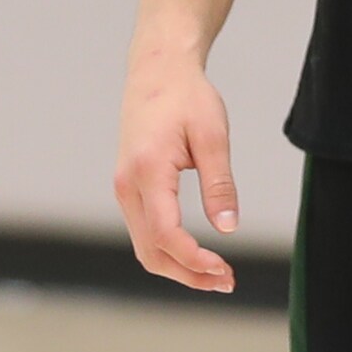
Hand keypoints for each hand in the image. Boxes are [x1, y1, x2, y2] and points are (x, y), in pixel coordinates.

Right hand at [111, 42, 239, 292]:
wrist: (157, 70)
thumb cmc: (187, 97)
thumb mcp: (212, 135)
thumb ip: (219, 183)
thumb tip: (228, 228)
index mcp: (147, 171)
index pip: (166, 233)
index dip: (194, 259)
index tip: (225, 269)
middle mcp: (127, 185)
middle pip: (151, 251)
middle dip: (188, 274)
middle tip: (228, 281)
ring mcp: (123, 188)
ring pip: (145, 246)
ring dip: (179, 266)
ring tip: (217, 274)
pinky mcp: (129, 187)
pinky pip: (144, 232)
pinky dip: (169, 250)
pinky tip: (197, 254)